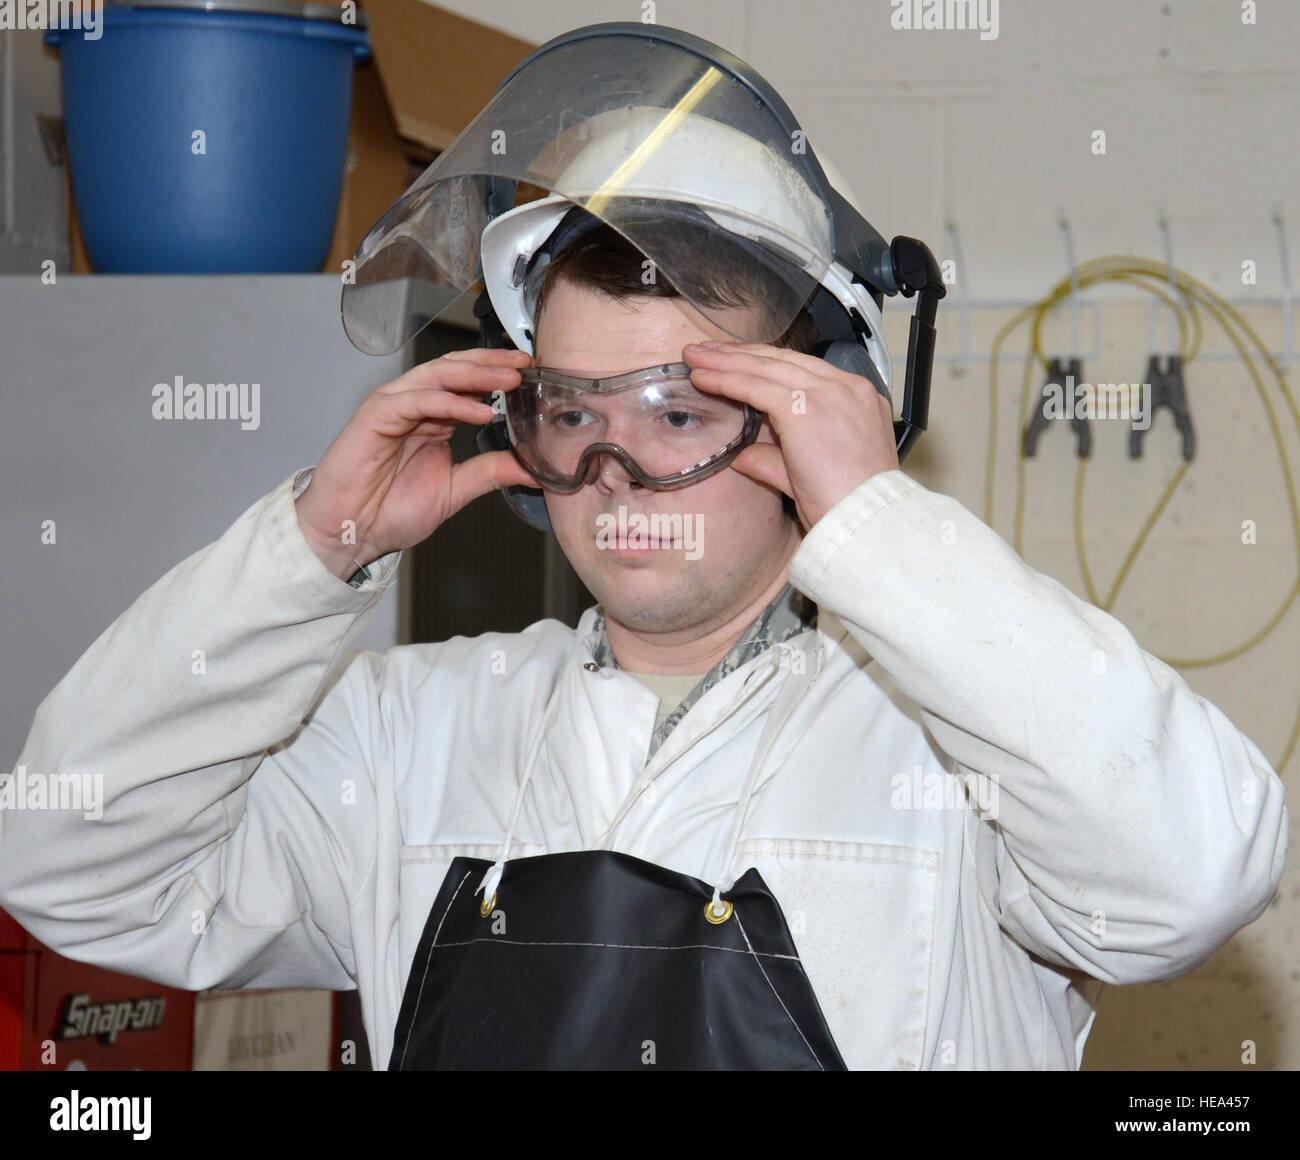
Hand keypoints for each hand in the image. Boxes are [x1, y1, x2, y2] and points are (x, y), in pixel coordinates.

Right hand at [295, 347, 537, 579]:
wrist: (353, 533)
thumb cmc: (389, 511)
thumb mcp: (455, 489)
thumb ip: (491, 472)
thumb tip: (533, 469)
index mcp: (432, 418)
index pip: (468, 382)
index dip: (499, 373)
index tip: (532, 373)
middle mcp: (413, 405)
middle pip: (456, 369)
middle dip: (493, 363)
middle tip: (525, 364)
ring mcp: (393, 406)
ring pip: (439, 376)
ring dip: (478, 374)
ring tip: (510, 379)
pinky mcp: (376, 415)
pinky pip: (418, 400)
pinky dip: (451, 403)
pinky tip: (481, 410)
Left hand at [682, 341, 898, 529]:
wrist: (866, 519)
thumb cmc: (848, 506)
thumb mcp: (810, 474)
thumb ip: (775, 460)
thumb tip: (744, 456)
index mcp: (856, 399)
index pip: (803, 370)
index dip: (764, 363)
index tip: (738, 361)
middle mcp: (846, 387)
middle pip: (783, 360)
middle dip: (740, 354)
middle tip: (707, 350)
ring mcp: (828, 393)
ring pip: (766, 367)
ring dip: (725, 360)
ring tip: (695, 357)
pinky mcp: (804, 407)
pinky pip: (755, 387)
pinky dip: (725, 381)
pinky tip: (703, 378)